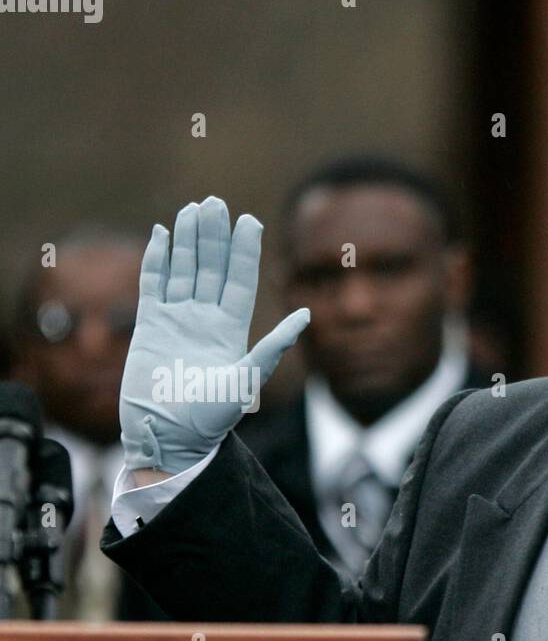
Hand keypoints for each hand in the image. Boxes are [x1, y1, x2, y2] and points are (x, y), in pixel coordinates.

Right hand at [120, 195, 309, 474]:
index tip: (249, 220)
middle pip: (211, 268)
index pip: (239, 281)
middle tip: (216, 202)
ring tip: (193, 209)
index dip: (243, 251)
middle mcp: (205, 321)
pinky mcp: (149, 327)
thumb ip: (273, 347)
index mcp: (231, 331)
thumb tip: (306, 317)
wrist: (169, 437)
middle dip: (214, 236)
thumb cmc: (210, 419)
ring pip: (183, 270)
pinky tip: (162, 235)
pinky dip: (157, 260)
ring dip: (188, 241)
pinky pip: (153, 285)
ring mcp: (176, 321)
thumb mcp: (248, 382)